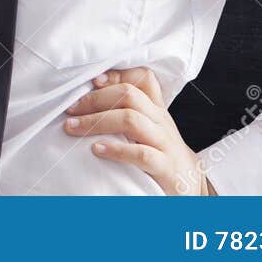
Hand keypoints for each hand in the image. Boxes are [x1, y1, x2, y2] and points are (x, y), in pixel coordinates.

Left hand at [63, 66, 215, 194]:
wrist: (191, 186)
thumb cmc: (161, 154)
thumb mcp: (148, 127)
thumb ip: (128, 111)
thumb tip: (89, 97)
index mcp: (156, 109)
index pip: (143, 78)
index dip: (117, 75)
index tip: (92, 81)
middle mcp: (160, 121)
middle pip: (128, 95)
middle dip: (95, 99)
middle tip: (70, 109)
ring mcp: (164, 143)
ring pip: (131, 120)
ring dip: (97, 121)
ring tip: (73, 127)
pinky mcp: (166, 167)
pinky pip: (142, 154)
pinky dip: (116, 150)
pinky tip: (97, 150)